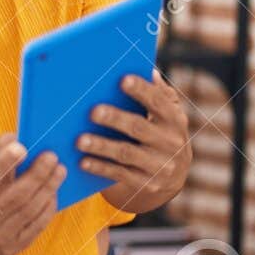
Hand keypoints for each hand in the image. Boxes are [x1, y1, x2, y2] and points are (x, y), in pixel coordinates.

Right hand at [0, 133, 64, 254]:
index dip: (4, 162)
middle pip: (15, 195)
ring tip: (60, 170)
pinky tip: (54, 192)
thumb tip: (11, 136)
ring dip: (48, 188)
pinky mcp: (15, 247)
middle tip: (51, 156)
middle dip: (36, 174)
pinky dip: (48, 207)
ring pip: (29, 210)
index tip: (22, 146)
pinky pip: (37, 226)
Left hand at [78, 71, 191, 212]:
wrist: (172, 179)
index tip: (122, 80)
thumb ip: (159, 95)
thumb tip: (148, 70)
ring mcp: (159, 166)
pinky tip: (83, 161)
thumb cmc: (161, 135)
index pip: (158, 102)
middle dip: (115, 118)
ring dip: (102, 146)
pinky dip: (100, 167)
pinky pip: (120, 174)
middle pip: (139, 128)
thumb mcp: (166, 117)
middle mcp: (170, 143)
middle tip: (93, 111)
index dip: (141, 91)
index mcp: (174, 120)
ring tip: (79, 139)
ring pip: (126, 153)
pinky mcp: (146, 184)